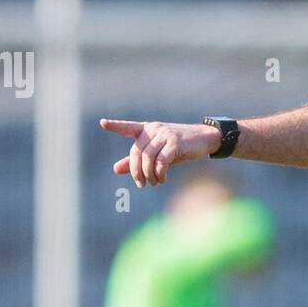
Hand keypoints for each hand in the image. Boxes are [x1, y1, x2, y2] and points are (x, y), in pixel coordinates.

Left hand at [99, 119, 219, 186]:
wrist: (205, 139)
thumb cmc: (179, 147)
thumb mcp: (157, 154)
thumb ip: (136, 160)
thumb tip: (115, 169)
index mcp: (147, 129)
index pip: (128, 127)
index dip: (115, 126)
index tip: (102, 123)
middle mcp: (154, 129)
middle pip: (136, 152)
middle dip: (136, 171)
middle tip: (141, 184)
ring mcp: (164, 134)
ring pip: (148, 158)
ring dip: (149, 175)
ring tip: (154, 182)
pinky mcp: (175, 142)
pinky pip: (161, 161)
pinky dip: (160, 173)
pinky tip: (162, 179)